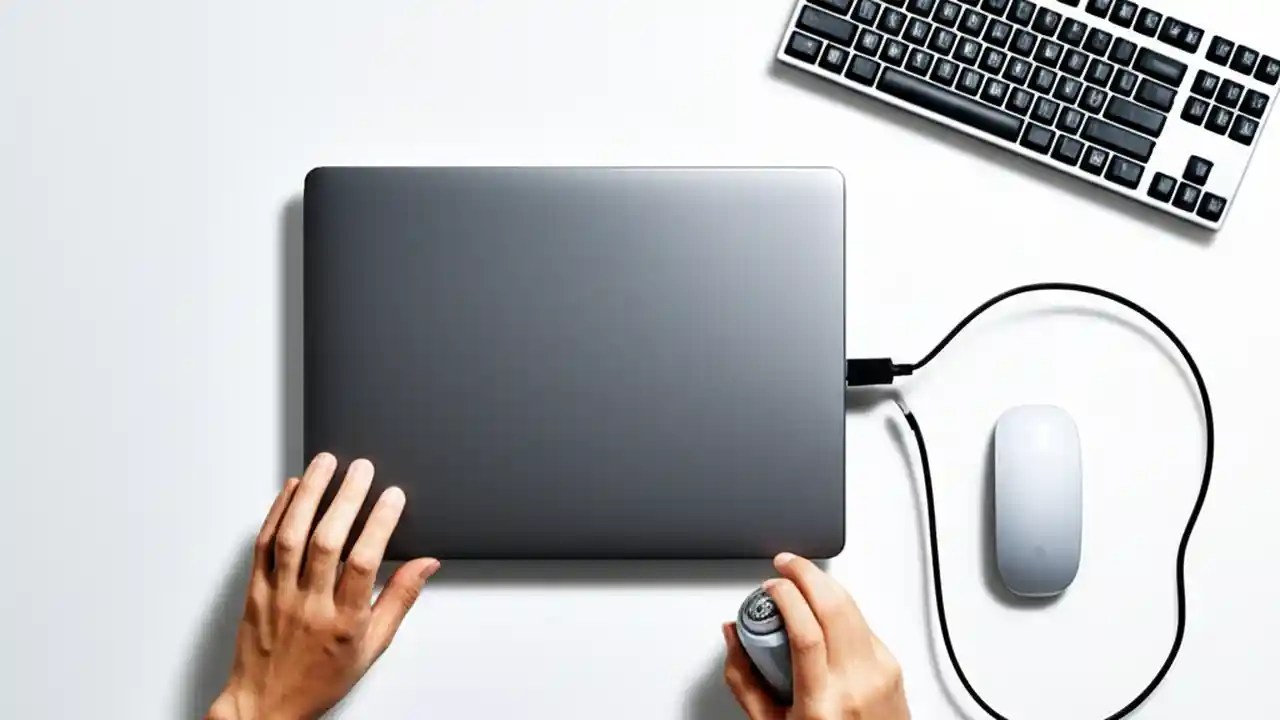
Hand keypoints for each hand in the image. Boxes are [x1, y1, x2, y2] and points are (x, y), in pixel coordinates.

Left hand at [206, 453, 440, 719]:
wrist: (264, 705)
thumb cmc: (319, 679)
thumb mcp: (372, 646)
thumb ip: (399, 600)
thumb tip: (426, 564)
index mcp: (343, 622)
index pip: (363, 563)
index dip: (379, 524)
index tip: (393, 496)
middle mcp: (308, 605)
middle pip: (327, 542)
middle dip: (346, 498)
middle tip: (362, 469)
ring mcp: (278, 595)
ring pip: (291, 536)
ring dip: (310, 494)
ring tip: (327, 463)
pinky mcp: (255, 590)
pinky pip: (263, 544)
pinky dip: (277, 511)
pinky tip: (293, 488)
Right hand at [722, 553, 908, 719]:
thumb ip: (745, 681)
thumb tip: (734, 634)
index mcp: (821, 703)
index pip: (806, 632)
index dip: (787, 597)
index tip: (770, 586)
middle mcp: (856, 684)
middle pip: (835, 608)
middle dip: (807, 574)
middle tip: (785, 564)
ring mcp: (879, 673)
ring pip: (853, 608)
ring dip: (825, 583)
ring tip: (801, 577)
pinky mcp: (892, 666)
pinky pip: (863, 623)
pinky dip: (841, 607)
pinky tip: (824, 608)